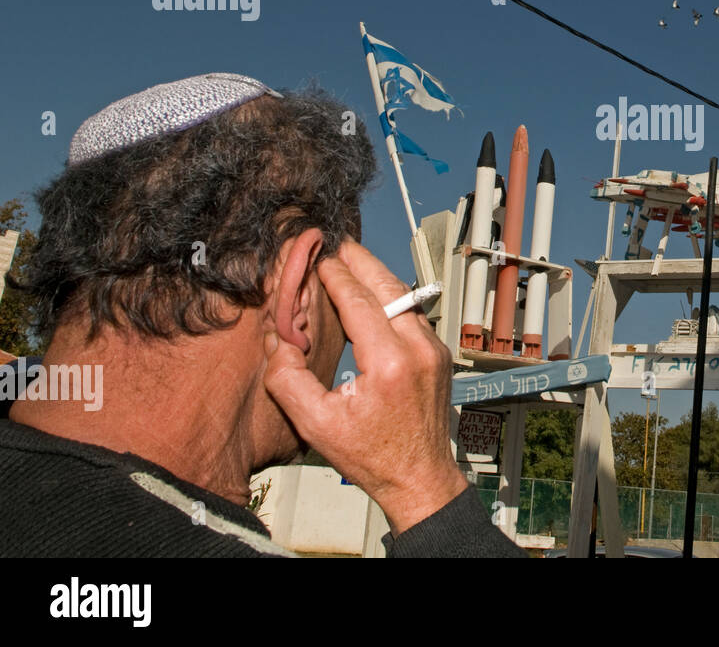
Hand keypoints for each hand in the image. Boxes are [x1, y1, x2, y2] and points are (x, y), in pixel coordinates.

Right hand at [262, 238, 466, 533]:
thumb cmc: (371, 456)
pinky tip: (372, 293)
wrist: (418, 478)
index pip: (360, 302)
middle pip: (388, 288)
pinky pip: (413, 314)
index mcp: (388, 364)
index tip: (319, 260)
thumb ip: (289, 381)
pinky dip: (391, 297)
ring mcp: (433, 351)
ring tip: (351, 260)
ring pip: (404, 298)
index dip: (337, 277)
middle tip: (338, 242)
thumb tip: (280, 343)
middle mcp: (417, 350)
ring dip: (377, 276)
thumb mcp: (316, 426)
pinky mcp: (437, 355)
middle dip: (361, 262)